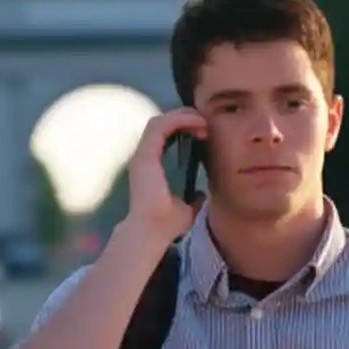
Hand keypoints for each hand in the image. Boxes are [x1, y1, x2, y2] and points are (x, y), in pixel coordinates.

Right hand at [124, 108, 207, 241]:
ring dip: (184, 116)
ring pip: (160, 120)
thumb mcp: (187, 208)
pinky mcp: (145, 155)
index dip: (183, 127)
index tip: (204, 134)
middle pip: (162, 123)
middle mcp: (144, 157)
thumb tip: (201, 194)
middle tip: (206, 125)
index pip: (164, 135)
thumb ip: (192, 198)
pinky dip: (180, 120)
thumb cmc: (166, 224)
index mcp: (151, 165)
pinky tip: (197, 123)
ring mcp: (142, 154)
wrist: (153, 232)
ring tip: (203, 122)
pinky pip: (161, 125)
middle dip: (185, 118)